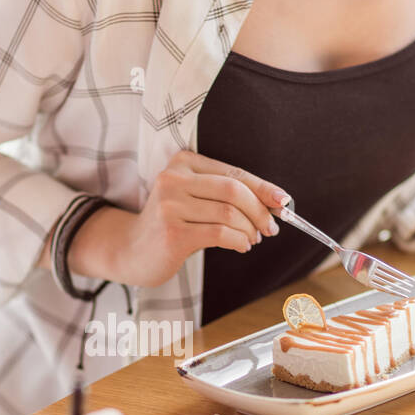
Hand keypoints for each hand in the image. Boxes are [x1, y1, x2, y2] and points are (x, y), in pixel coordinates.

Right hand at [72, 150, 288, 287]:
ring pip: (229, 213)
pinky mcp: (172, 232)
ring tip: (252, 239)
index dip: (262, 188)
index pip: (233, 172)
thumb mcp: (194, 201)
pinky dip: (239, 241)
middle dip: (260, 210)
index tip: (283, 201)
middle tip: (270, 228)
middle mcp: (173, 179)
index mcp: (182, 163)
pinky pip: (219, 233)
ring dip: (250, 229)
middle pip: (233, 190)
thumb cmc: (171, 224)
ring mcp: (170, 205)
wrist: (131, 251)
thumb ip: (227, 196)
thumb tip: (275, 202)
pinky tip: (241, 246)